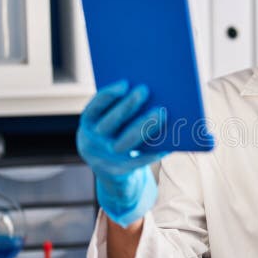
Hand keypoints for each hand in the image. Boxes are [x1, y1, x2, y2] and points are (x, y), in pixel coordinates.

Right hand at [76, 80, 168, 226]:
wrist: (112, 174)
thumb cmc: (115, 136)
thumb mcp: (109, 124)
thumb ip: (119, 110)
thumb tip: (147, 92)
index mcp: (87, 125)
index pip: (94, 107)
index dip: (108, 95)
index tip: (124, 82)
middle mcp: (92, 141)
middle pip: (111, 122)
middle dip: (128, 105)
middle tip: (145, 89)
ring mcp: (105, 158)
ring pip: (127, 140)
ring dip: (145, 125)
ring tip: (161, 112)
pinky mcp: (120, 171)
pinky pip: (139, 160)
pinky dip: (154, 151)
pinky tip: (169, 141)